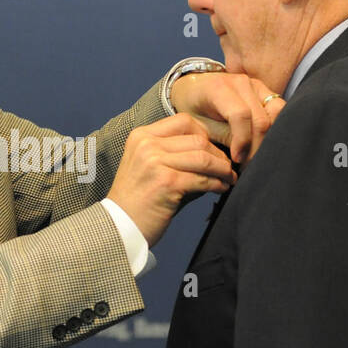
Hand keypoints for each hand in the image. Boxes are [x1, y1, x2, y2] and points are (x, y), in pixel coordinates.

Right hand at [108, 114, 235, 247]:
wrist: (119, 227)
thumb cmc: (138, 201)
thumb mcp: (151, 167)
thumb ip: (177, 156)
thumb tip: (216, 154)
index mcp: (142, 136)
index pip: (184, 121)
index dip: (205, 134)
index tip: (214, 150)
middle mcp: (147, 145)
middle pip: (198, 139)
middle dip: (219, 154)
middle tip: (228, 167)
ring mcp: (155, 162)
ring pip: (204, 157)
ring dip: (222, 169)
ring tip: (229, 178)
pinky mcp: (167, 182)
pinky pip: (202, 178)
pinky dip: (217, 184)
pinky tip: (222, 188)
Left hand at [170, 71, 286, 164]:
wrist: (194, 89)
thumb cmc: (194, 109)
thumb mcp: (200, 126)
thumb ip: (222, 137)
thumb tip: (242, 157)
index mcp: (219, 88)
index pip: (240, 115)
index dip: (242, 141)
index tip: (237, 159)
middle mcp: (241, 82)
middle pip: (261, 118)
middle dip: (257, 147)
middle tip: (248, 166)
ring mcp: (256, 84)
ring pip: (277, 112)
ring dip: (270, 138)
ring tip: (257, 155)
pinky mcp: (266, 90)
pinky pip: (279, 109)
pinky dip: (276, 127)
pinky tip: (264, 142)